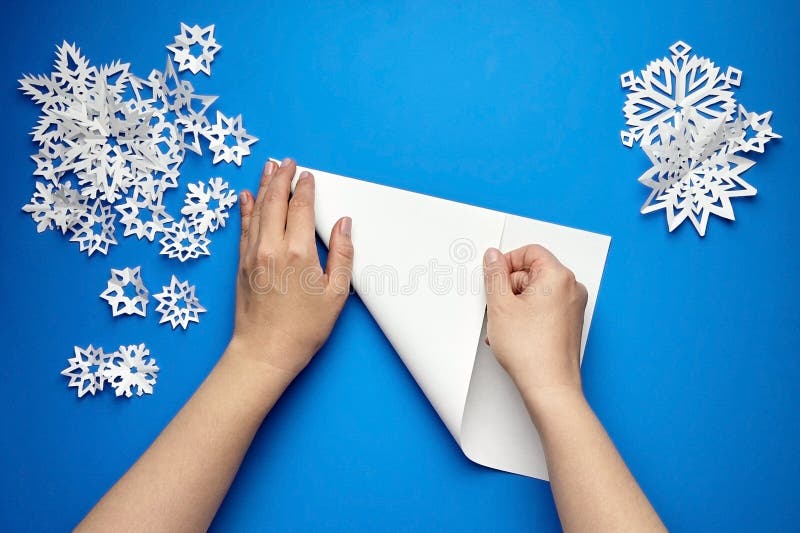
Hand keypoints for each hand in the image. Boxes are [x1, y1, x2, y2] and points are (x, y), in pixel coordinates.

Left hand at [229, 158, 353, 378]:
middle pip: (275, 201)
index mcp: (299, 253)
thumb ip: (342, 255)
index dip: (305, 188)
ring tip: (269, 167)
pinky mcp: (241, 264)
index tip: (308, 176)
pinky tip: (246, 196)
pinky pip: (243, 227)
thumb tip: (343, 225)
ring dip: (264, 186)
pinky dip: (245, 209)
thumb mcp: (335, 295)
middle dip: (282, 178)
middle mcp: (272, 248)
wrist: (264, 352)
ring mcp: (252, 255)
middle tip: (288, 162)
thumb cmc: (303, 329)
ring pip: (257, 210)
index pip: (301, 208)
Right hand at [482, 245, 587, 406]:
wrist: (549, 387)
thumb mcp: (500, 306)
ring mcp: (573, 307)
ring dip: (515, 305)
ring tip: (506, 326)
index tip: (494, 278)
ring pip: (536, 292)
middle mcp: (571, 289)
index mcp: (558, 277)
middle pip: (532, 272)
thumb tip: (493, 256)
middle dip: (510, 288)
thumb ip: (495, 275)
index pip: (530, 252)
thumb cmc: (531, 351)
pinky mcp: (569, 324)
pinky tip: (514, 334)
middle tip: (499, 309)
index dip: (507, 263)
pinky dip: (527, 316)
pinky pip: (544, 308)